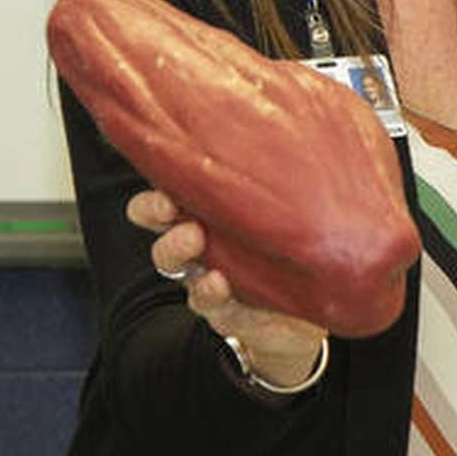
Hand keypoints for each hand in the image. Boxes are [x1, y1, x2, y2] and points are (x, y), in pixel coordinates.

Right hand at [128, 190, 326, 387]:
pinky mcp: (235, 318)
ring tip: (217, 279)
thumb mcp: (278, 204)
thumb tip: (291, 137)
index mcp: (200, 219)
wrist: (304, 303)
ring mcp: (214, 289)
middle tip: (193, 234)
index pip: (159, 211)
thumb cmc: (287, 238)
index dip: (152, 207)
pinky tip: (244, 304)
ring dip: (200, 282)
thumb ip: (269, 183)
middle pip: (166, 251)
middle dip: (174, 243)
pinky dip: (231, 310)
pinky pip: (225, 317)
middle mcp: (199, 256)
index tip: (166, 200)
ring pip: (191, 287)